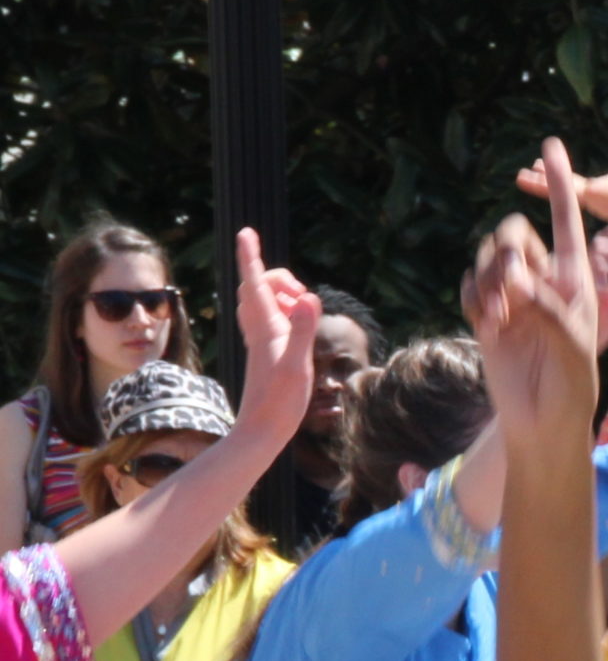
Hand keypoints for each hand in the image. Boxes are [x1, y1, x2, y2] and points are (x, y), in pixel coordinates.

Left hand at [230, 228, 320, 440]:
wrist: (261, 429)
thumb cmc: (281, 402)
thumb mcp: (299, 365)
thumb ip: (304, 329)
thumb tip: (309, 297)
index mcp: (266, 327)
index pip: (254, 282)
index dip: (250, 255)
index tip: (245, 231)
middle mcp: (259, 328)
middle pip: (257, 286)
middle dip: (277, 277)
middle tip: (301, 295)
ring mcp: (260, 339)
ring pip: (260, 301)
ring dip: (279, 293)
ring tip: (302, 311)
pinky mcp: (264, 350)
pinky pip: (267, 317)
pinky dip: (281, 310)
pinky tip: (296, 327)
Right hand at [466, 139, 602, 453]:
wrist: (544, 419)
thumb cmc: (573, 383)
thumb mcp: (573, 342)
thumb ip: (547, 305)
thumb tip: (513, 280)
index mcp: (574, 279)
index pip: (567, 221)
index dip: (561, 184)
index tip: (552, 144)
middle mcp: (542, 280)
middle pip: (515, 233)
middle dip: (509, 250)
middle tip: (514, 285)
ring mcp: (512, 297)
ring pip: (489, 257)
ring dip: (491, 280)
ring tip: (504, 316)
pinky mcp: (486, 314)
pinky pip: (470, 286)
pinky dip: (476, 299)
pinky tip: (491, 325)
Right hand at [516, 163, 607, 235]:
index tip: (592, 192)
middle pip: (595, 183)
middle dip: (573, 179)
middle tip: (546, 171)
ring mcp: (603, 189)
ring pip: (576, 186)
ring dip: (552, 180)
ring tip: (528, 173)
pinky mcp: (592, 197)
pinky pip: (570, 193)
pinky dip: (548, 186)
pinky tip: (528, 178)